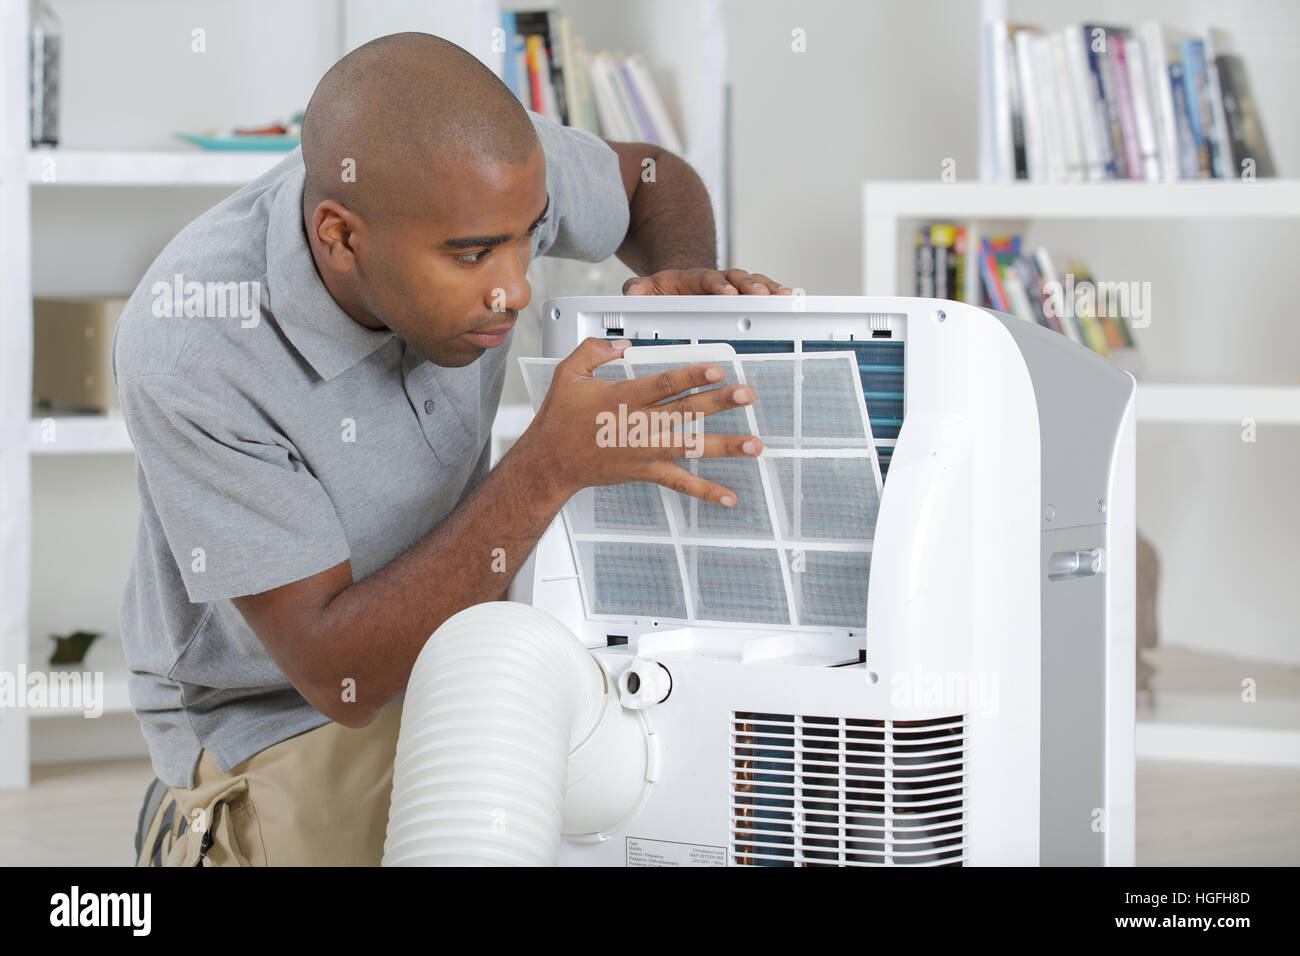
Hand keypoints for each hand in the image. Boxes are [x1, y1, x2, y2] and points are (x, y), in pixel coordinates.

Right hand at [524, 337, 763, 507]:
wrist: (550, 463)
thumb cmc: (559, 418)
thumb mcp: (568, 373)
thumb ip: (594, 350)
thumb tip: (623, 343)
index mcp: (623, 399)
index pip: (664, 385)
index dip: (692, 377)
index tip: (716, 368)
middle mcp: (638, 426)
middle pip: (685, 413)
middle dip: (718, 403)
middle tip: (746, 394)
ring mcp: (645, 452)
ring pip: (691, 447)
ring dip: (725, 446)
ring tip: (754, 444)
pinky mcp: (646, 471)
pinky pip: (680, 483)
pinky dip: (705, 491)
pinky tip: (729, 497)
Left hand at [622, 268, 791, 295]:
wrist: (675, 287)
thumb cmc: (662, 292)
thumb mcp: (644, 290)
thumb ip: (637, 290)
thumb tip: (633, 293)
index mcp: (692, 279)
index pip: (706, 280)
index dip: (717, 286)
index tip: (727, 294)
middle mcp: (715, 280)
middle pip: (735, 278)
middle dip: (749, 286)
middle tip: (762, 295)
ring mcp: (730, 286)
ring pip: (752, 283)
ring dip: (768, 288)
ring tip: (783, 295)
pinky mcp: (741, 294)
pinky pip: (761, 291)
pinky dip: (775, 292)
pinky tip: (788, 297)